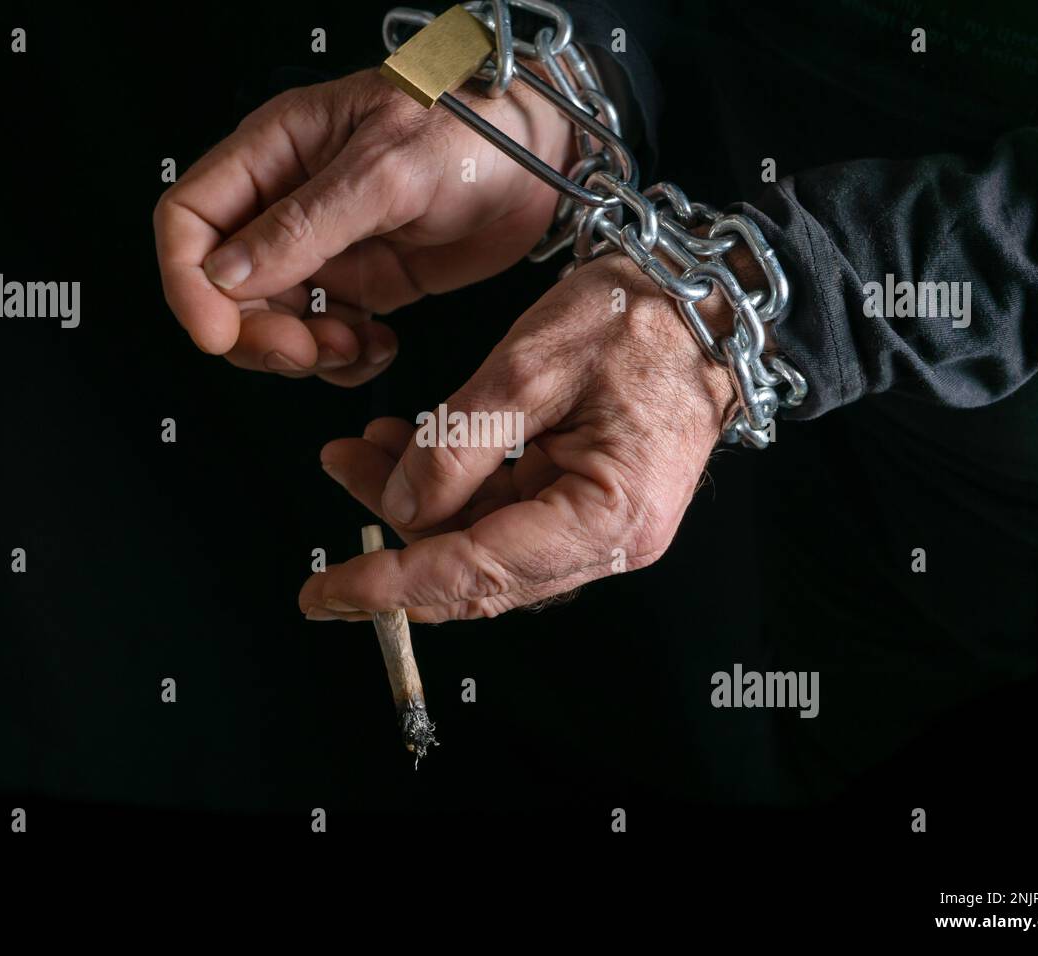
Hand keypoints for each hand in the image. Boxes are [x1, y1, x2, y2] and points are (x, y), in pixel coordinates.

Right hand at [153, 68, 574, 384]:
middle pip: (224, 287)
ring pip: (272, 322)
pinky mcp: (362, 286)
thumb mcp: (387, 170)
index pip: (188, 219)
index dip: (188, 282)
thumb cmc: (475, 129)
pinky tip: (378, 345)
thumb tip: (228, 273)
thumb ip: (306, 224)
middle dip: (256, 332)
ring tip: (354, 347)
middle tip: (305, 352)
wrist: (546, 157)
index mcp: (274, 152)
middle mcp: (288, 203)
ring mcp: (324, 250)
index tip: (217, 333)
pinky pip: (325, 338)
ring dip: (302, 353)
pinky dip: (342, 359)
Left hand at [298, 254, 734, 621]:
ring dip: (418, 504)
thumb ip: (456, 445)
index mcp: (607, 518)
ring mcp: (601, 528)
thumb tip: (398, 506)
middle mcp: (610, 542)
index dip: (391, 585)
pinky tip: (410, 447)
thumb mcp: (530, 367)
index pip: (477, 572)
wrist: (710, 302)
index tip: (327, 593)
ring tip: (364, 448)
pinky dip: (454, 486)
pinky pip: (505, 514)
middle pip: (478, 570)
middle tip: (337, 476)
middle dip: (395, 535)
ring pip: (484, 543)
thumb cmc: (643, 318)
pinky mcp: (588, 504)